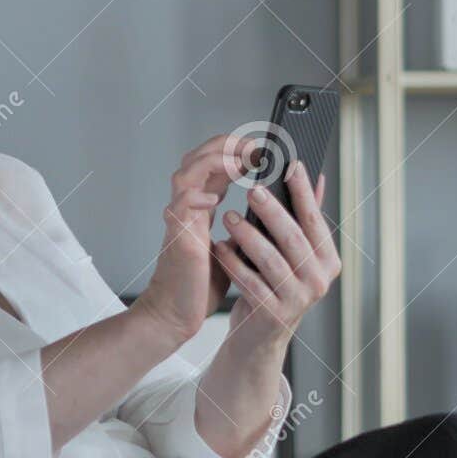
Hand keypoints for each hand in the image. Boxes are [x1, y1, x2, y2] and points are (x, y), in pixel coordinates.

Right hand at [131, 135, 257, 345]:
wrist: (177, 313)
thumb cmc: (201, 283)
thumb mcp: (236, 246)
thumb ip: (249, 224)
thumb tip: (279, 210)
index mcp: (202, 206)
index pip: (215, 163)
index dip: (236, 150)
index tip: (263, 150)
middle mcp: (188, 207)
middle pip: (198, 157)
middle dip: (227, 145)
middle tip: (255, 147)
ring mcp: (180, 218)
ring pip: (187, 172)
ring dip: (215, 161)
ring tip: (240, 161)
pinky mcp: (177, 236)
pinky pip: (180, 205)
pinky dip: (196, 196)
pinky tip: (215, 198)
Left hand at [214, 159, 340, 347]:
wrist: (260, 336)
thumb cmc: (277, 286)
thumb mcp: (296, 255)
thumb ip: (306, 219)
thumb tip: (318, 177)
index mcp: (328, 261)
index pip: (315, 220)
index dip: (304, 192)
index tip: (290, 166)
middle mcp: (319, 281)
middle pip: (293, 239)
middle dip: (272, 211)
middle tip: (252, 189)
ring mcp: (297, 300)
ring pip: (270, 260)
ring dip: (248, 235)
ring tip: (229, 217)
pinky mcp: (272, 314)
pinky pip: (249, 282)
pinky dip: (233, 263)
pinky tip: (219, 247)